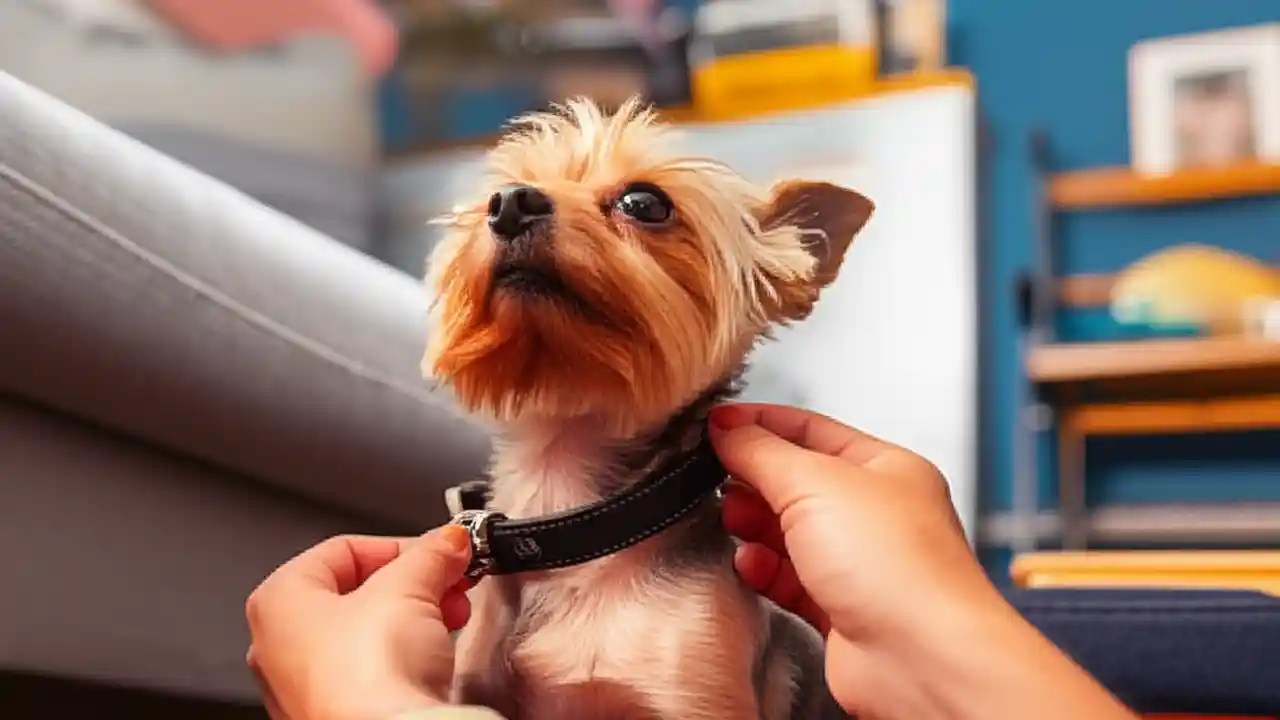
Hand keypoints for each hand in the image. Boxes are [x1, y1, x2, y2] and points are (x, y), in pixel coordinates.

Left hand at [245, 525, 473, 719]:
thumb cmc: (368, 675)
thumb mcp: (409, 587)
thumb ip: (429, 555)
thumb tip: (446, 542)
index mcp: (277, 600)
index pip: (345, 550)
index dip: (401, 545)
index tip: (438, 550)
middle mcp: (277, 646)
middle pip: (357, 592)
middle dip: (413, 583)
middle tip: (448, 580)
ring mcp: (304, 687)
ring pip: (367, 633)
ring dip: (414, 617)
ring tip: (449, 615)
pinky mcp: (336, 714)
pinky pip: (372, 672)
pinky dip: (404, 657)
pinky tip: (433, 655)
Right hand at [710, 403, 1135, 719]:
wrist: (922, 659)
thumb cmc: (900, 569)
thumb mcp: (815, 482)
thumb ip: (761, 451)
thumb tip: (727, 430)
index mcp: (886, 469)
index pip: (812, 430)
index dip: (761, 425)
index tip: (717, 426)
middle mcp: (878, 516)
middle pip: (798, 483)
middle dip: (754, 479)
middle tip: (716, 477)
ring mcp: (861, 566)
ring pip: (792, 534)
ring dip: (755, 526)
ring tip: (731, 519)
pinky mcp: (843, 613)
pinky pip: (791, 582)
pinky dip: (765, 571)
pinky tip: (749, 565)